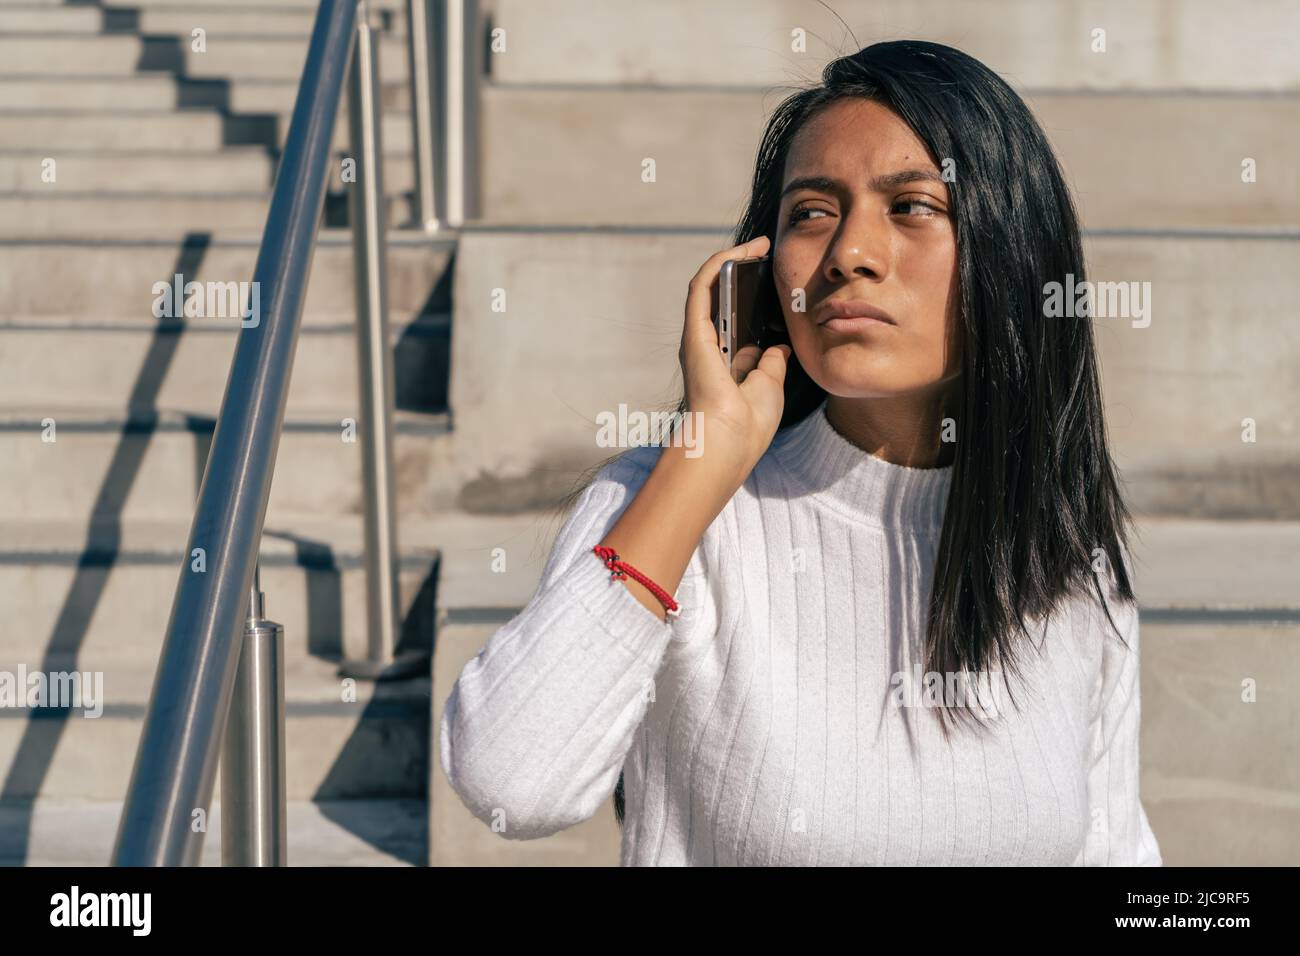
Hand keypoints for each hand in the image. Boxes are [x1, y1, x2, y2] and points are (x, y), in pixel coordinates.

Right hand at [678, 235, 792, 479]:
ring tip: (759, 244)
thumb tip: (778, 347)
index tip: (775, 279)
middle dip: (742, 271)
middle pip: (721, 297)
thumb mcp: (770, 384)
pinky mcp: (694, 331)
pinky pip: (701, 287)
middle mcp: (707, 347)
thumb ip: (772, 363)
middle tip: (766, 251)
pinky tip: (743, 251)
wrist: (729, 440)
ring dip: (731, 260)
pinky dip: (719, 265)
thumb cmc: (749, 421)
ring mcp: (698, 337)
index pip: (735, 319)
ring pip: (708, 286)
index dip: (752, 296)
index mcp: (726, 362)